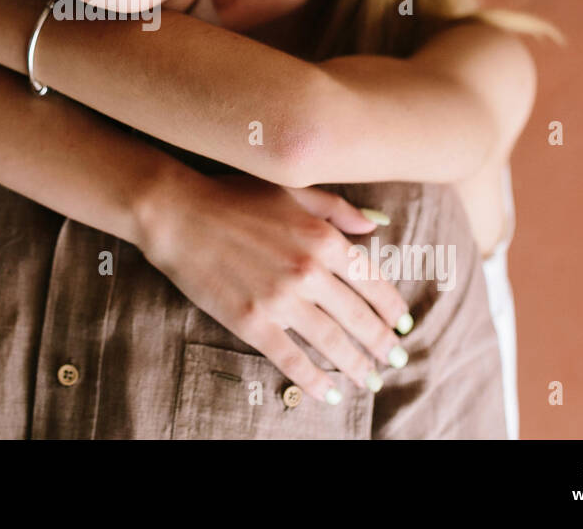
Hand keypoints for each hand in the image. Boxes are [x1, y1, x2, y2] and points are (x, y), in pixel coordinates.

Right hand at [137, 173, 410, 402]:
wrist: (179, 214)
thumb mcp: (292, 190)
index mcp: (324, 239)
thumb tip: (374, 227)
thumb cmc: (233, 196)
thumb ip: (338, 208)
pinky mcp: (252, 322)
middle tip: (395, 358)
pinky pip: (291, 359)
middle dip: (382, 343)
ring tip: (370, 379)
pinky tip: (329, 392)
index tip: (403, 324)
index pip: (373, 282)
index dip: (392, 308)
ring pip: (332, 343)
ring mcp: (281, 300)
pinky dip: (314, 380)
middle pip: (359, 318)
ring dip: (357, 365)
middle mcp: (309, 272)